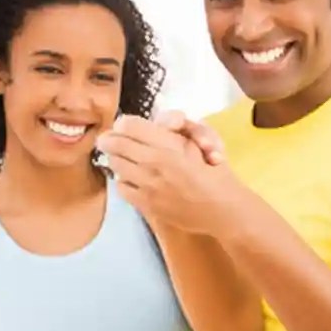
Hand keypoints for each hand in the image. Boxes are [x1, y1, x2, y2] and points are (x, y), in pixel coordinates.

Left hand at [97, 114, 245, 235]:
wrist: (222, 208)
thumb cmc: (215, 171)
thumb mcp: (201, 139)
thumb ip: (179, 126)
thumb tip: (160, 122)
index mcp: (167, 144)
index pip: (128, 125)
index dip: (124, 123)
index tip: (124, 127)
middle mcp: (153, 162)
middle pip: (114, 143)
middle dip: (109, 139)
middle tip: (108, 140)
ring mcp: (147, 185)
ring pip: (114, 164)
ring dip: (116, 158)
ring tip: (122, 158)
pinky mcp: (146, 203)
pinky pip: (121, 187)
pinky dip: (124, 180)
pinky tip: (133, 179)